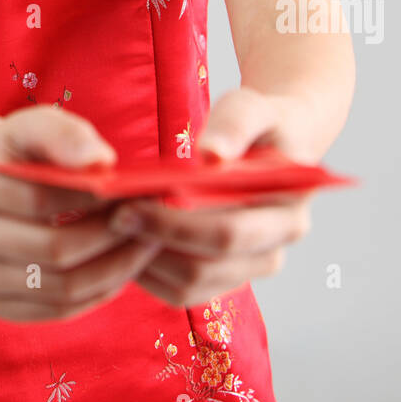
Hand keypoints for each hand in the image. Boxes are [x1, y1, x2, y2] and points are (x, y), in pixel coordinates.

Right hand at [0, 104, 163, 322]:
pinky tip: (119, 269)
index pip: (38, 198)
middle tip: (148, 223)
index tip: (132, 191)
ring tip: (143, 245)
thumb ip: (64, 133)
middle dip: (110, 237)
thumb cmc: (24, 152)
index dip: (91, 198)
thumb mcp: (37, 124)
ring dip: (113, 269)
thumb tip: (99, 162)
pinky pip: (55, 310)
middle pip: (51, 250)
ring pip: (59, 288)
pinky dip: (96, 293)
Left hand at [106, 88, 315, 308]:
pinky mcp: (226, 278)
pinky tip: (124, 244)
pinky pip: (181, 292)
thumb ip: (236, 125)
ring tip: (113, 228)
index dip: (176, 225)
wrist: (274, 143)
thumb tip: (212, 155)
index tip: (131, 203)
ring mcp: (250, 270)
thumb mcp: (252, 109)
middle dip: (154, 242)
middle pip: (205, 268)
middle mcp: (274, 251)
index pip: (229, 234)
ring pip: (189, 287)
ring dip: (146, 263)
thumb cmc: (259, 123)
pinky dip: (149, 274)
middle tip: (112, 217)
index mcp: (288, 213)